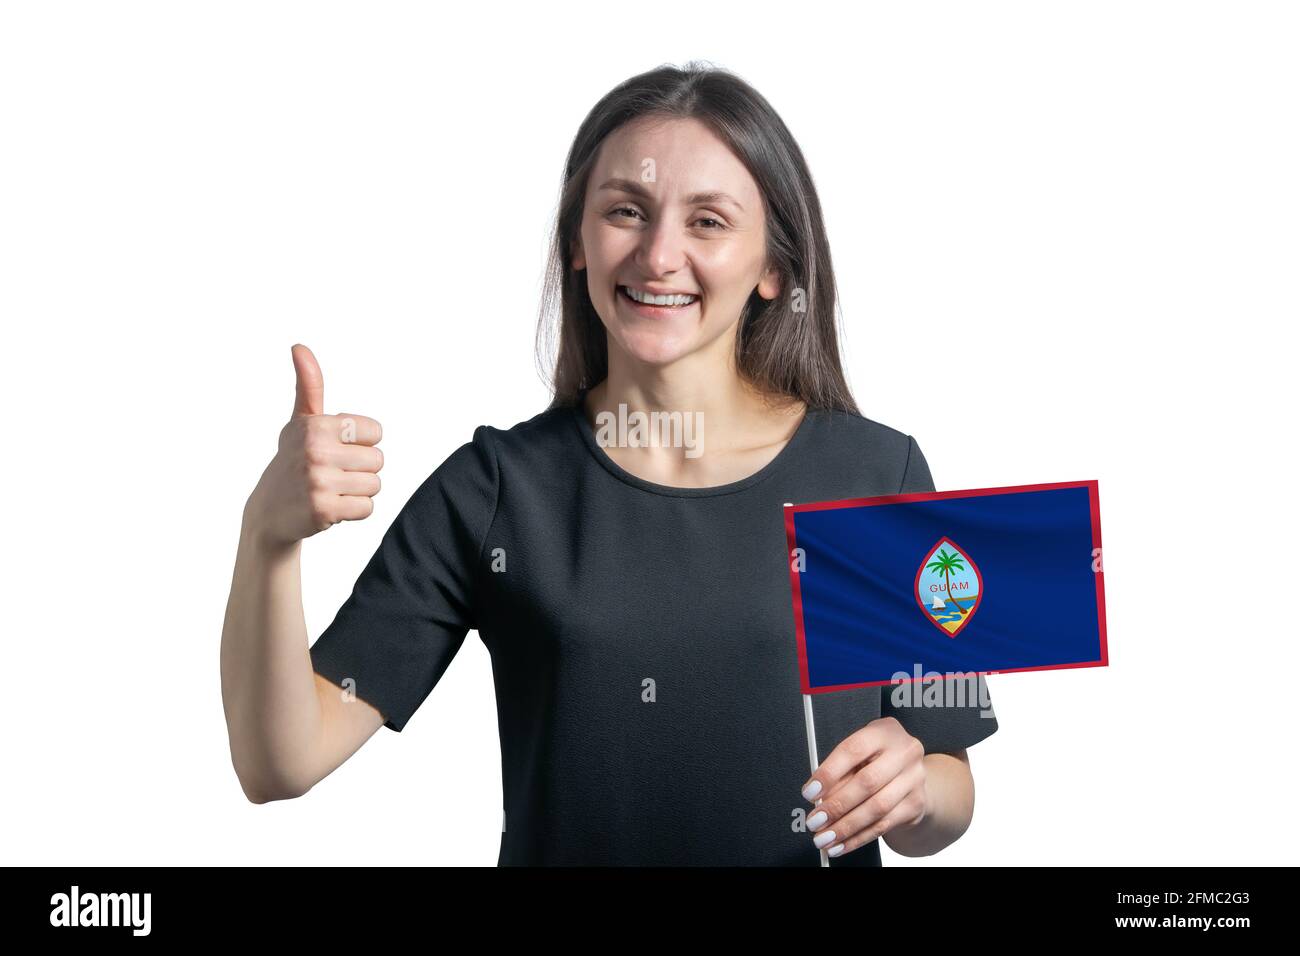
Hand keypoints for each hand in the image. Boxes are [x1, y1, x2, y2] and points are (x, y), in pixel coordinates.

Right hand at [244, 344, 383, 548]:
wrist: (269, 512)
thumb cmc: (293, 460)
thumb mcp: (300, 422)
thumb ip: (309, 385)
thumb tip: (299, 347)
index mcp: (316, 425)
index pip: (375, 432)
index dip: (361, 443)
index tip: (337, 449)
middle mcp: (316, 451)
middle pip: (378, 460)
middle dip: (360, 469)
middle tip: (332, 473)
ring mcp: (319, 481)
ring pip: (374, 485)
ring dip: (357, 491)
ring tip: (331, 490)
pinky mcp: (323, 510)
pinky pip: (367, 508)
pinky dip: (354, 511)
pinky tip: (331, 507)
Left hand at [799, 716, 929, 858]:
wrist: (910, 774)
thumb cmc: (878, 759)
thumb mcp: (860, 754)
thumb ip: (841, 772)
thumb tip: (819, 798)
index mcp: (884, 731)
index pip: (853, 750)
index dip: (829, 773)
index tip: (810, 792)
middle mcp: (904, 752)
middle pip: (867, 782)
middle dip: (836, 806)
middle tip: (815, 820)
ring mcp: (914, 779)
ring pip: (876, 808)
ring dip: (846, 827)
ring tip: (824, 838)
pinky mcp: (916, 804)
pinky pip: (884, 825)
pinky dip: (858, 838)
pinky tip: (841, 844)